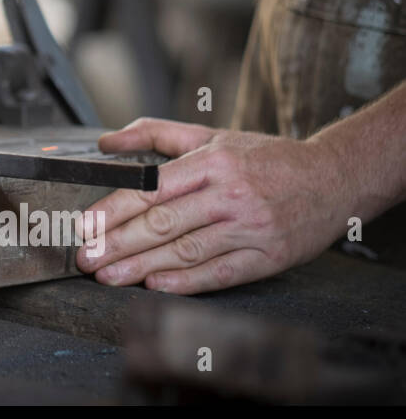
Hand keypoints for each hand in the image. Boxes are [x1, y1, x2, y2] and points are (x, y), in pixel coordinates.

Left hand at [75, 118, 350, 293]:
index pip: (151, 189)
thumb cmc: (264, 158)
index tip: (86, 225)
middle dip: (118, 244)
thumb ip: (155, 134)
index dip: (114, 209)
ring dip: (142, 267)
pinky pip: (220, 273)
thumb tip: (106, 141)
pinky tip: (156, 285)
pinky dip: (186, 282)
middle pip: (163, 223)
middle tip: (86, 259)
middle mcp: (230, 195)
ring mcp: (250, 227)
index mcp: (212, 162)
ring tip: (109, 276)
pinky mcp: (268, 256)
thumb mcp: (211, 135)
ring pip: (186, 251)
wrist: (333, 177)